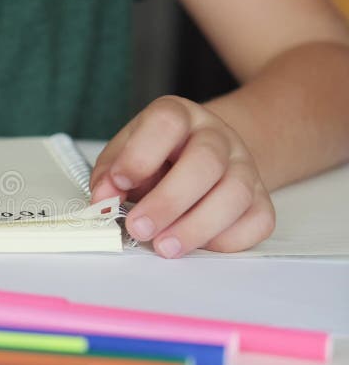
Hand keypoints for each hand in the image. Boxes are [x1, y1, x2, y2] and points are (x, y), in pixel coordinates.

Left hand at [90, 96, 274, 257]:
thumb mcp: (125, 154)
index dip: (140, 154)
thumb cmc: (158, 159)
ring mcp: (244, 167)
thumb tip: (102, 201)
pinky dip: (226, 240)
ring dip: (196, 227)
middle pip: (205, 162)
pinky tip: (198, 245)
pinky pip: (256, 221)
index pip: (167, 122)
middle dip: (168, 202)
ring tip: (164, 247)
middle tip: (139, 228)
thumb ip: (109, 174)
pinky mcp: (261, 199)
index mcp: (179, 117)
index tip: (119, 182)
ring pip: (235, 194)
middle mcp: (217, 137)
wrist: (206, 156)